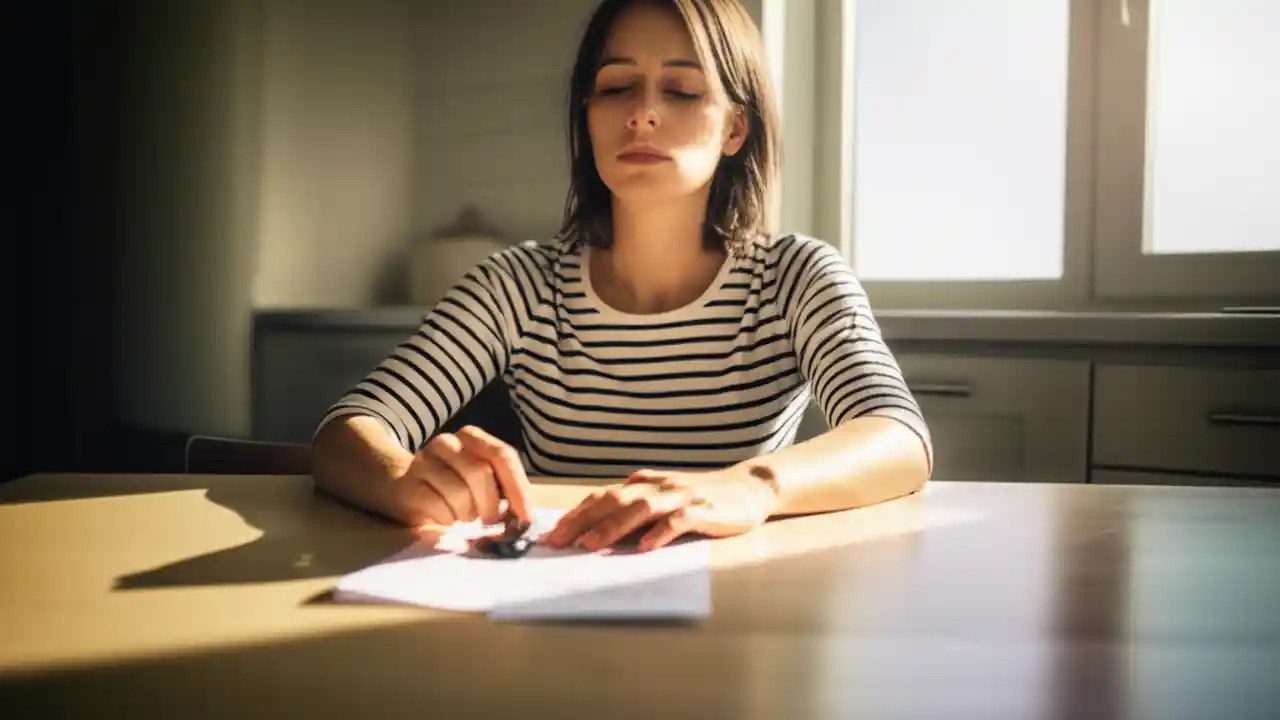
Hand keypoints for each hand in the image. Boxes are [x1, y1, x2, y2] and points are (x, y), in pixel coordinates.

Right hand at [388, 425, 531, 527]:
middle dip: (490, 504)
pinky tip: (445, 518)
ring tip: (463, 516)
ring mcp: (423, 461)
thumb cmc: (452, 486)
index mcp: (472, 437)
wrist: (401, 485)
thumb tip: (525, 517)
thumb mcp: (481, 482)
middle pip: (480, 473)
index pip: (502, 456)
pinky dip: (447, 520)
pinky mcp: (406, 485)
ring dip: (467, 514)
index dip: (517, 488)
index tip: (525, 517)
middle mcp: (447, 443)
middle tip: (489, 520)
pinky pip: (437, 507)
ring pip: (458, 493)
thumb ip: (504, 491)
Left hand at [542, 467, 780, 551]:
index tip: (552, 533)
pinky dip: (658, 533)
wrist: (749, 488)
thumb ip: (636, 510)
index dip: (576, 513)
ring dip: (612, 527)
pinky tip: (642, 548)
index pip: (603, 496)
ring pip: (640, 509)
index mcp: (645, 483)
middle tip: (559, 541)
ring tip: (590, 544)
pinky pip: (677, 521)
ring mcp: (680, 496)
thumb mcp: (664, 498)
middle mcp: (658, 486)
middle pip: (614, 500)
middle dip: (583, 521)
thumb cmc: (702, 499)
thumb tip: (596, 531)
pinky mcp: (703, 510)